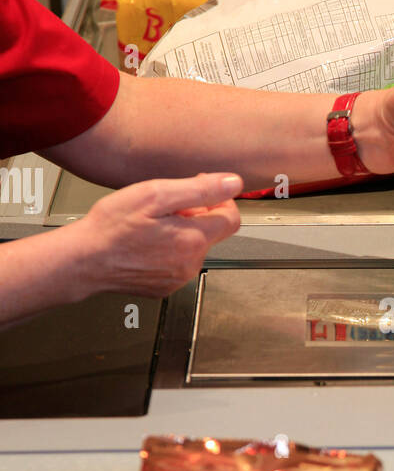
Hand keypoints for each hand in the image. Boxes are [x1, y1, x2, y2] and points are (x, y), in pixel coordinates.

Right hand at [68, 172, 242, 297]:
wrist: (83, 260)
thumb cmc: (111, 227)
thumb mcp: (154, 194)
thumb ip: (200, 190)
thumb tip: (233, 184)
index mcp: (193, 240)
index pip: (232, 218)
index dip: (219, 200)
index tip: (200, 192)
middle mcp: (191, 264)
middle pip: (212, 232)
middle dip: (196, 215)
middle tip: (164, 206)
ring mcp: (178, 278)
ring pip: (194, 247)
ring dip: (181, 232)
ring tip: (151, 224)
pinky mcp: (164, 286)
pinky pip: (178, 263)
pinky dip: (168, 249)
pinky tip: (146, 241)